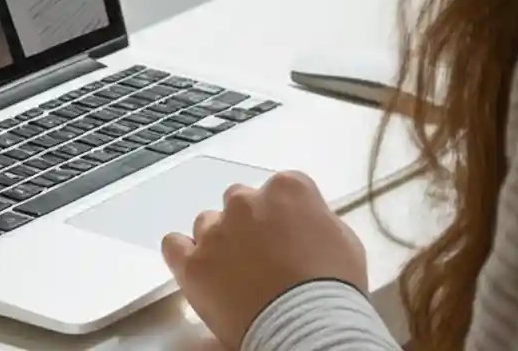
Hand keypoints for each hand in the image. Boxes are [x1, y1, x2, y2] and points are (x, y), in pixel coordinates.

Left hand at [161, 171, 367, 349]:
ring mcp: (215, 232)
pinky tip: (198, 267)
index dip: (285, 216)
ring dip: (219, 240)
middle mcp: (246, 202)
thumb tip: (302, 221)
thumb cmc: (332, 289)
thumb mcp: (343, 241)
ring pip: (207, 223)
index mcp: (287, 189)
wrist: (307, 328)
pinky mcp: (193, 263)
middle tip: (263, 256)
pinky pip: (174, 245)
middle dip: (249, 223)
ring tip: (235, 272)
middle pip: (240, 202)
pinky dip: (184, 253)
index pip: (280, 189)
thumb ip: (314, 219)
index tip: (290, 236)